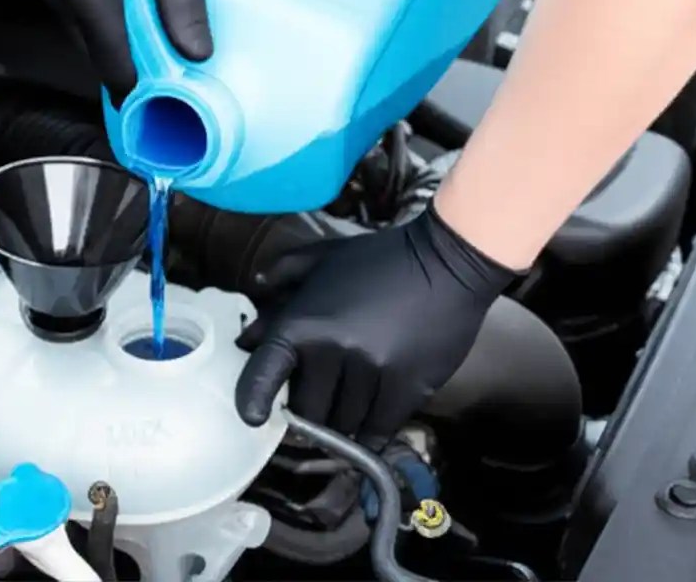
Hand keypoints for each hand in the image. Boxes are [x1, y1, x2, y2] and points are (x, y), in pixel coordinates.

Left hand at [235, 205, 516, 449]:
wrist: (448, 261)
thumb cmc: (380, 259)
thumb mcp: (324, 260)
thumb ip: (281, 286)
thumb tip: (247, 332)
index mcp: (303, 321)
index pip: (263, 374)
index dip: (252, 400)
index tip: (252, 418)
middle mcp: (332, 351)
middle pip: (305, 412)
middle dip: (306, 414)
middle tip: (314, 410)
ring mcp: (371, 373)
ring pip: (342, 425)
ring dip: (341, 424)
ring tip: (345, 411)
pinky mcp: (408, 389)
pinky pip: (377, 431)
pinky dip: (368, 436)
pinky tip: (367, 429)